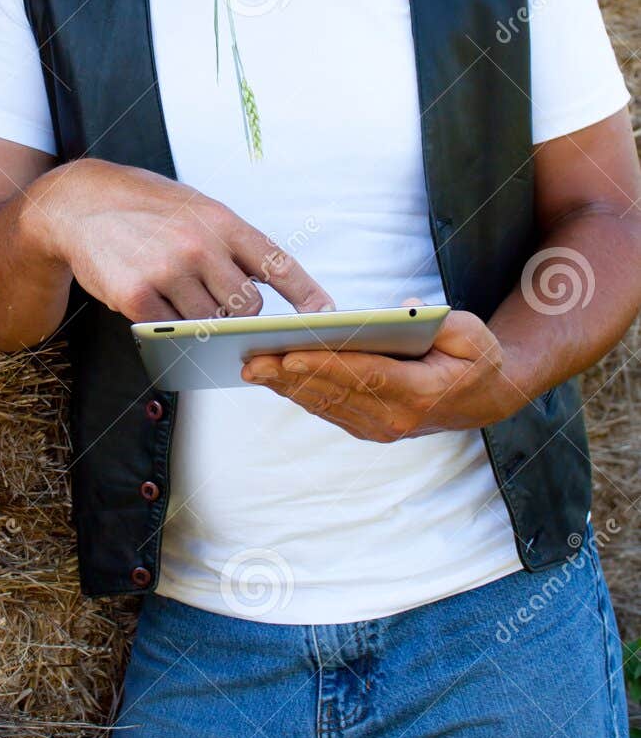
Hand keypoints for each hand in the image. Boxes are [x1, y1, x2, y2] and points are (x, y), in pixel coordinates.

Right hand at [27, 158, 333, 322]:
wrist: (78, 203)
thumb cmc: (142, 205)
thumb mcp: (194, 207)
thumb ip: (228, 241)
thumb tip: (265, 281)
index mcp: (221, 220)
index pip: (277, 263)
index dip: (307, 294)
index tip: (328, 316)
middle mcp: (200, 244)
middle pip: (247, 305)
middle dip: (238, 312)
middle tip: (213, 299)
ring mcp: (169, 271)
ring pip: (211, 321)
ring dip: (199, 317)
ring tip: (174, 291)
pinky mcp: (138, 296)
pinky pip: (171, 329)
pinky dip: (166, 322)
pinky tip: (150, 297)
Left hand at [239, 307, 524, 440]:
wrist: (486, 399)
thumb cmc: (477, 358)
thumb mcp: (472, 333)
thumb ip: (443, 322)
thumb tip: (404, 309)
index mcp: (420, 392)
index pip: (364, 376)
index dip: (323, 365)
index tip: (288, 355)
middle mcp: (396, 417)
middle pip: (334, 392)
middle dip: (289, 376)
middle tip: (251, 360)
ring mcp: (381, 428)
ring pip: (325, 404)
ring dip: (286, 387)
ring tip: (252, 366)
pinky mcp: (370, 428)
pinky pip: (329, 409)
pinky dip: (299, 393)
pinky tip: (273, 377)